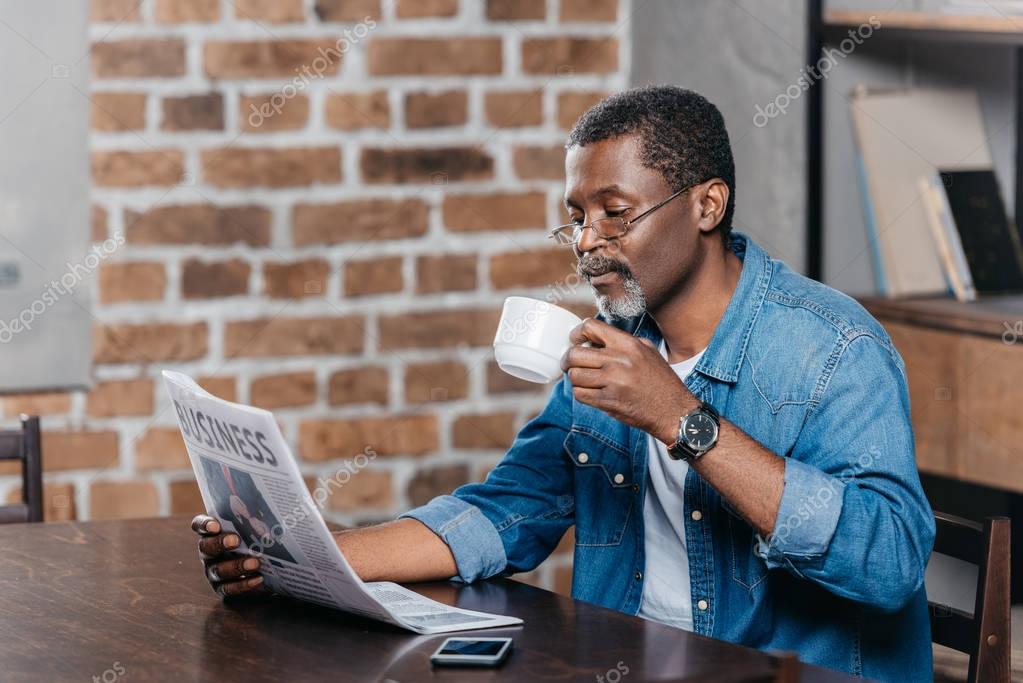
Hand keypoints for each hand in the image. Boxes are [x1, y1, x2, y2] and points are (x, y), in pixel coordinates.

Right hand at [191, 514, 266, 599]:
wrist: (265, 565)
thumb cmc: (256, 537)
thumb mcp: (255, 525)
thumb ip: (256, 516)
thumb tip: (277, 500)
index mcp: (212, 533)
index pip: (199, 525)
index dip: (204, 524)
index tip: (215, 525)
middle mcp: (208, 552)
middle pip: (206, 547)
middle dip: (219, 544)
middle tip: (236, 540)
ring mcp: (213, 571)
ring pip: (218, 570)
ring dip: (235, 566)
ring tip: (255, 563)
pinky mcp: (222, 587)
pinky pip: (229, 588)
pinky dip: (243, 584)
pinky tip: (258, 579)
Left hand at [561, 318, 696, 444]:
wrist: (673, 411)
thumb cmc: (661, 382)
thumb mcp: (647, 351)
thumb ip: (623, 342)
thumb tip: (595, 339)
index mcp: (628, 344)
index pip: (590, 327)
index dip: (576, 334)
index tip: (575, 341)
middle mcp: (619, 360)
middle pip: (575, 353)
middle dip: (568, 359)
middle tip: (570, 364)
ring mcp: (612, 382)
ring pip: (575, 375)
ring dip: (575, 378)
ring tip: (583, 380)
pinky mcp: (608, 401)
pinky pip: (580, 394)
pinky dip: (581, 393)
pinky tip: (590, 392)